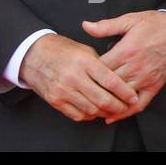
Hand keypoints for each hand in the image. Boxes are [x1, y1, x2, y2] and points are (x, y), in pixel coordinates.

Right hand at [19, 33, 139, 121]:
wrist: (31, 54)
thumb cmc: (59, 49)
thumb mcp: (81, 49)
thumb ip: (100, 64)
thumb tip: (117, 79)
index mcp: (82, 60)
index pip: (110, 80)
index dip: (125, 92)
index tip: (134, 97)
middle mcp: (73, 76)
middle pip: (103, 99)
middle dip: (119, 106)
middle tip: (126, 106)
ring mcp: (63, 90)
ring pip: (92, 109)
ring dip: (105, 112)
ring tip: (112, 109)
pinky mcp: (55, 100)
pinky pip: (78, 115)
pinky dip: (90, 115)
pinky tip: (95, 110)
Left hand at [85, 11, 165, 122]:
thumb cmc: (155, 25)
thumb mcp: (129, 20)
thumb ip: (106, 26)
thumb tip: (86, 25)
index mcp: (125, 51)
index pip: (100, 68)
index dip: (88, 72)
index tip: (78, 73)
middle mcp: (134, 68)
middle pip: (108, 85)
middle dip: (93, 89)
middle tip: (79, 93)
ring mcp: (145, 79)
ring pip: (121, 97)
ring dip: (106, 102)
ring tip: (90, 106)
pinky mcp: (154, 87)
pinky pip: (139, 104)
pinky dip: (126, 112)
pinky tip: (112, 117)